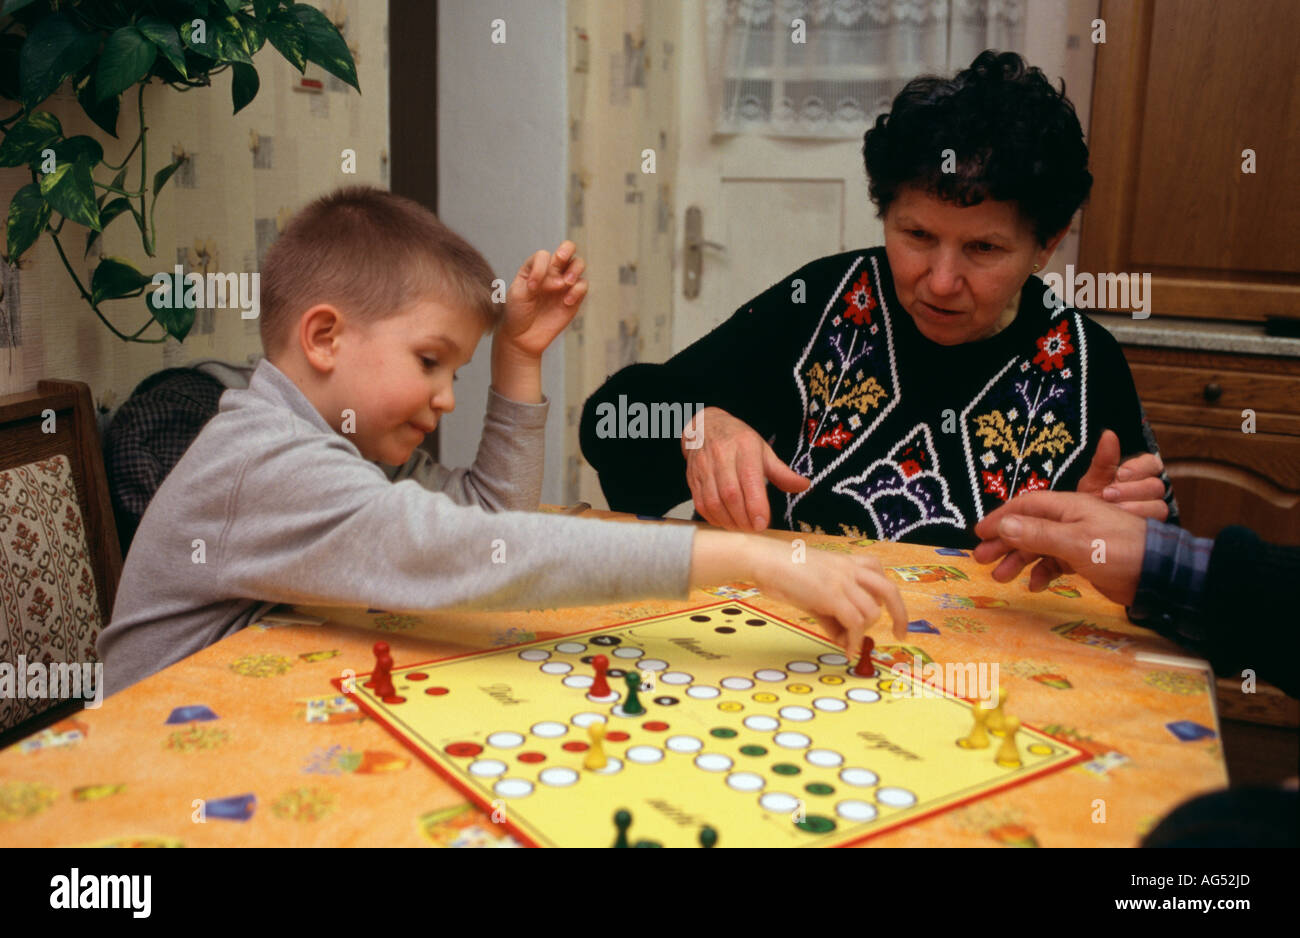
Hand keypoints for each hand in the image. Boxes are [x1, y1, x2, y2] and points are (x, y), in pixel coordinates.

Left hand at [498, 241, 588, 359]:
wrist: (522, 337)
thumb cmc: (516, 313)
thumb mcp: (517, 293)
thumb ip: (533, 278)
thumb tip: (556, 277)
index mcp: (535, 267)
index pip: (544, 255)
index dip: (540, 268)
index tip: (532, 287)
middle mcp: (551, 272)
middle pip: (567, 249)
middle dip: (566, 250)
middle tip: (560, 260)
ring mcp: (564, 284)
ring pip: (578, 264)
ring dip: (574, 269)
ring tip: (565, 283)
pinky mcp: (574, 298)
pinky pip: (582, 286)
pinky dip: (577, 291)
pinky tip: (566, 302)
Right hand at [683, 407, 809, 529]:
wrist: (704, 427)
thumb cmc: (738, 441)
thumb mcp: (763, 450)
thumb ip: (782, 472)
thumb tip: (803, 486)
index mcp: (744, 447)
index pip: (749, 479)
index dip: (755, 505)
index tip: (763, 523)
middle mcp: (721, 455)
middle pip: (730, 494)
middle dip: (743, 518)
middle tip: (754, 529)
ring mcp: (703, 467)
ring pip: (713, 501)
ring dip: (728, 521)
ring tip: (741, 528)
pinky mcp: (692, 478)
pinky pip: (700, 503)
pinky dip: (713, 518)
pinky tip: (725, 521)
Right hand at [690, 531, 907, 652]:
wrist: (763, 560)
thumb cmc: (781, 573)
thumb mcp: (812, 589)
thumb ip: (830, 611)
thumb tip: (842, 637)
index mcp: (845, 561)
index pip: (878, 571)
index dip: (883, 593)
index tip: (885, 612)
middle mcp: (849, 569)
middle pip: (889, 590)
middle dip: (900, 615)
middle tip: (900, 634)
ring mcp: (843, 581)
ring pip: (871, 612)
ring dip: (862, 631)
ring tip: (845, 641)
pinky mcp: (833, 595)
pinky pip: (855, 624)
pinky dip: (854, 641)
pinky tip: (846, 650)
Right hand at [987, 429, 1168, 587]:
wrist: (1158, 573)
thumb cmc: (1118, 550)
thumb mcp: (1075, 541)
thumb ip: (1038, 534)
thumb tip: (1003, 526)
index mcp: (1068, 507)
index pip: (1025, 506)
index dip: (1000, 518)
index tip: (979, 533)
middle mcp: (1070, 521)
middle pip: (1027, 527)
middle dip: (1003, 543)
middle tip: (980, 559)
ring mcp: (1078, 540)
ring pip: (1039, 548)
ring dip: (1019, 561)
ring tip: (1000, 577)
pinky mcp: (1085, 560)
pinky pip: (1055, 564)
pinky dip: (1042, 574)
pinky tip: (1034, 586)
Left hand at [1079, 429, 1168, 517]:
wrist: (1088, 525)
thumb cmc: (1094, 499)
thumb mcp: (1095, 479)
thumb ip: (1104, 459)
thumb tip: (1109, 434)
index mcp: (1139, 473)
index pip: (1152, 463)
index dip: (1139, 468)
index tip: (1120, 474)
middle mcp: (1150, 489)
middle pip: (1155, 485)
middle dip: (1131, 490)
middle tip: (1108, 494)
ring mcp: (1153, 507)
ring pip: (1158, 504)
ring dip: (1135, 506)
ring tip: (1114, 508)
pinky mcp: (1153, 523)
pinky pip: (1156, 520)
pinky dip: (1139, 518)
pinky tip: (1122, 520)